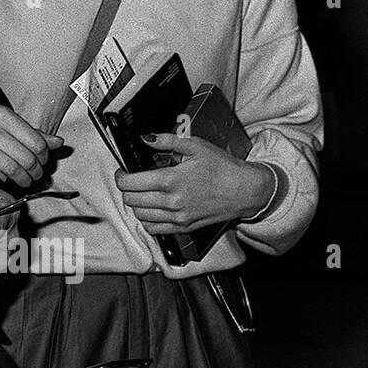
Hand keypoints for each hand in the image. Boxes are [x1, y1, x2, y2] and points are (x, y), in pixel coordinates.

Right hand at [0, 104, 60, 185]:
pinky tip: (9, 179)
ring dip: (23, 179)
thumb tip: (58, 142)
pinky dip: (6, 179)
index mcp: (2, 114)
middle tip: (37, 175)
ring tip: (26, 181)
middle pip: (25, 157)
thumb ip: (32, 132)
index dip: (44, 156)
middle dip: (36, 171)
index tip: (43, 161)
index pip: (35, 142)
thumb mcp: (5, 120)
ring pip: (11, 168)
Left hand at [114, 135, 274, 234]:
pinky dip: (147, 220)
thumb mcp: (195, 146)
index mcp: (170, 180)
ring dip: (136, 204)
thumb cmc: (223, 168)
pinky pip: (154, 229)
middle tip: (132, 181)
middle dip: (127, 189)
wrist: (246, 190)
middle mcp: (171, 201)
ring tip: (143, 194)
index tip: (123, 172)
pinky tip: (152, 209)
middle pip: (131, 200)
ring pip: (139, 215)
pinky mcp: (184, 227)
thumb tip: (146, 138)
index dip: (121, 176)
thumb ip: (167, 141)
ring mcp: (177, 217)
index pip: (129, 183)